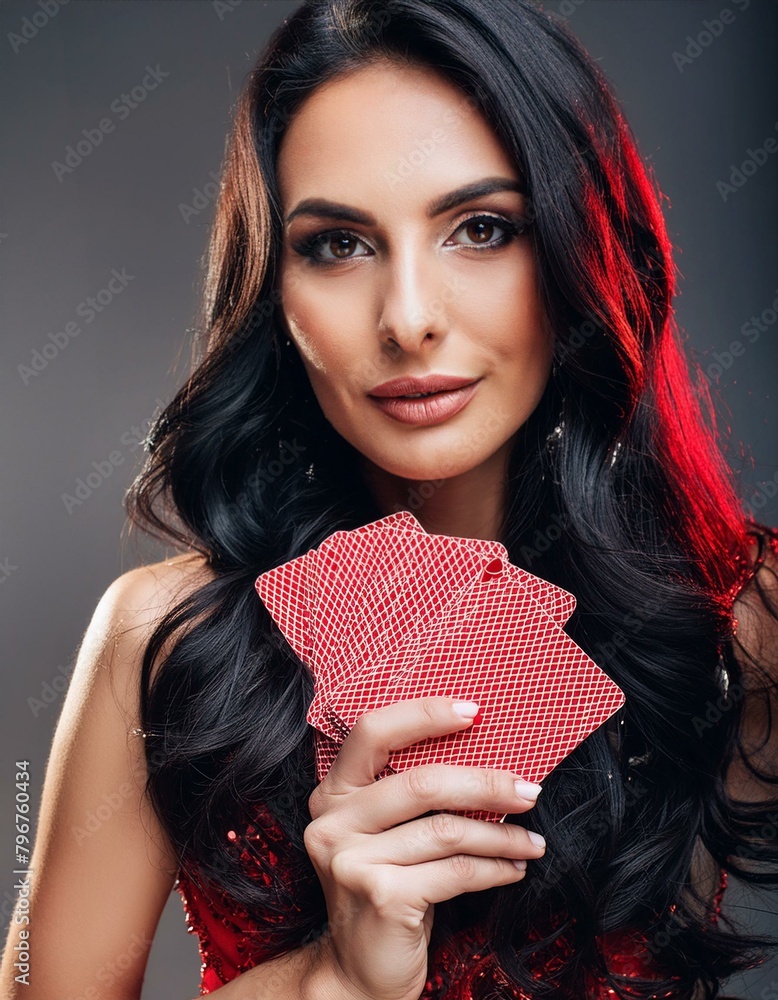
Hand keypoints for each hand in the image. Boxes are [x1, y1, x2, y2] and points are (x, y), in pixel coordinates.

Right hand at [303, 696, 545, 999]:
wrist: (357, 972)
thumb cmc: (386, 889)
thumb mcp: (385, 834)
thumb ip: (409, 796)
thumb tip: (486, 756)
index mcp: (332, 793)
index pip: (373, 731)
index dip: (424, 714)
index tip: (475, 712)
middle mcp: (332, 821)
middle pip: (422, 783)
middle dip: (486, 784)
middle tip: (529, 789)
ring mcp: (351, 861)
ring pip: (446, 830)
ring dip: (501, 835)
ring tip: (532, 841)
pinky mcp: (381, 896)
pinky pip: (455, 872)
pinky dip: (494, 869)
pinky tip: (514, 869)